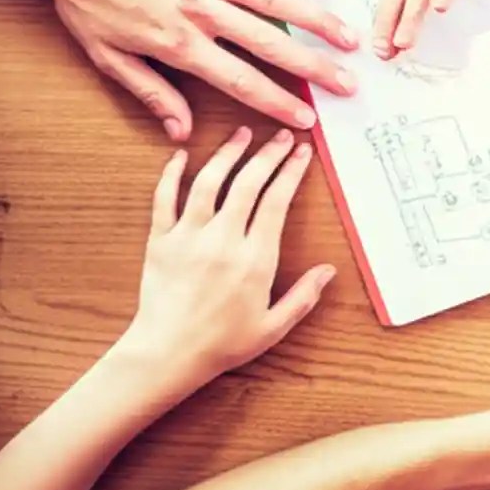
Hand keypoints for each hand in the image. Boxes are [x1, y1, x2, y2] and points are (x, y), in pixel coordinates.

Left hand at [27, 0, 358, 139]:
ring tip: (349, 35)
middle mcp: (201, 9)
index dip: (279, 102)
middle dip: (315, 66)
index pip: (241, 80)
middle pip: (271, 43)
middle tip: (349, 83)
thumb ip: (151, 92)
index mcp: (179, 43)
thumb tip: (182, 130)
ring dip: (316, 18)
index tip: (309, 119)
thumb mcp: (107, 55)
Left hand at [116, 127, 334, 384]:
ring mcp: (189, 238)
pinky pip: (164, 198)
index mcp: (255, 260)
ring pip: (209, 182)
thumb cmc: (222, 344)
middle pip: (248, 183)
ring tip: (241, 134)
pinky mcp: (161, 241)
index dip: (291, 172)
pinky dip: (172, 173)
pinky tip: (182, 156)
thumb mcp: (273, 327)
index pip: (277, 201)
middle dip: (267, 154)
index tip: (301, 152)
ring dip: (227, 153)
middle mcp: (223, 241)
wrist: (167, 354)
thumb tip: (328, 271)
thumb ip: (303, 297)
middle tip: (280, 136)